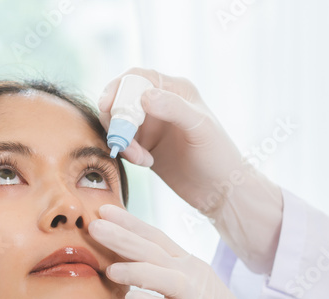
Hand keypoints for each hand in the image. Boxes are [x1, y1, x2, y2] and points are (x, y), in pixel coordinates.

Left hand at [89, 205, 322, 298]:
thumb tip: (127, 262)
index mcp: (188, 265)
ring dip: (136, 270)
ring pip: (164, 278)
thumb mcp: (188, 290)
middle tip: (95, 226)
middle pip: (155, 251)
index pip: (156, 237)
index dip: (130, 223)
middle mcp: (192, 276)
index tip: (104, 211)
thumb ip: (162, 274)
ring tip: (110, 269)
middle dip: (124, 237)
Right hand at [97, 68, 283, 273]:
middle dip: (116, 120)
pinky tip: (146, 163)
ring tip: (140, 158)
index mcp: (175, 89)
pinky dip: (127, 152)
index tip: (108, 109)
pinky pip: (124, 143)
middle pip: (121, 99)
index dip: (118, 90)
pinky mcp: (146, 146)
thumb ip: (173, 108)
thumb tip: (144, 97)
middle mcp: (161, 103)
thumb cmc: (218, 156)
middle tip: (121, 142)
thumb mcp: (199, 128)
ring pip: (119, 123)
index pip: (136, 78)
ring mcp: (152, 125)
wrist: (220, 190)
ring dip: (122, 139)